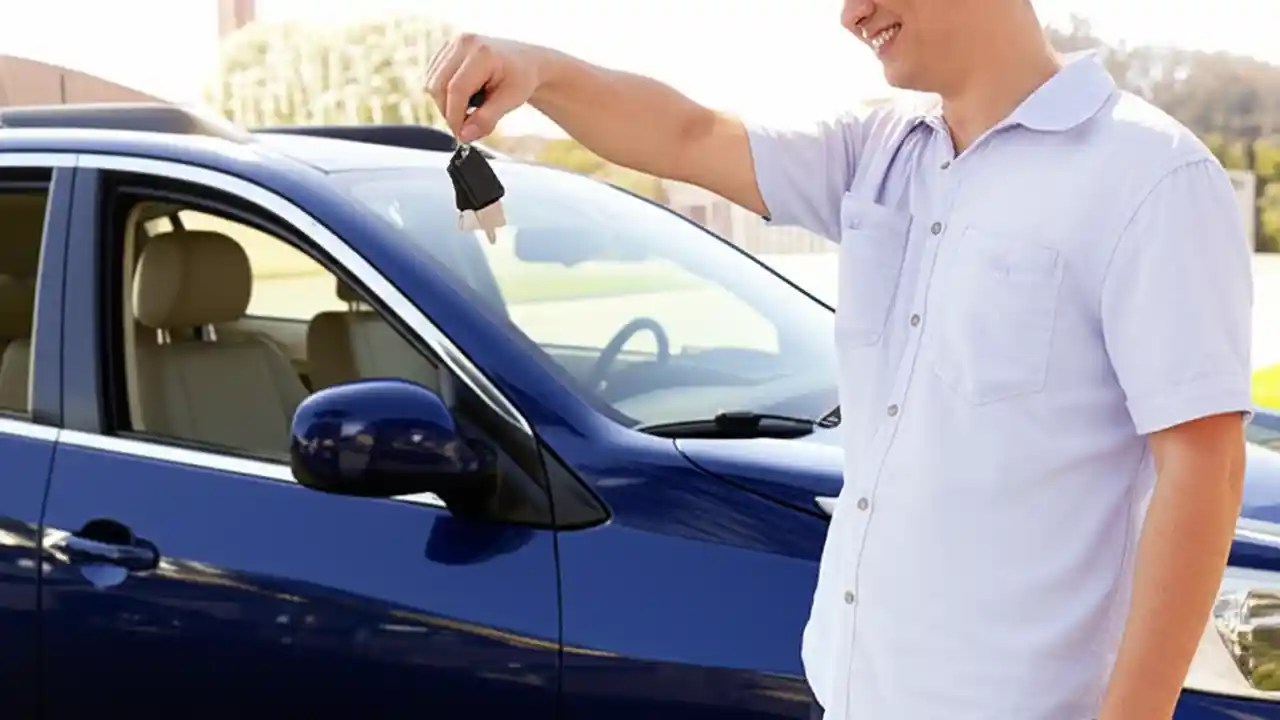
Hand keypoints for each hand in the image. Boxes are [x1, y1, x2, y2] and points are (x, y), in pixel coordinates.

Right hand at [426, 33, 542, 142]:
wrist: (526, 61)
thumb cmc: (522, 77)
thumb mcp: (511, 101)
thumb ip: (487, 119)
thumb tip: (464, 136)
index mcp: (482, 53)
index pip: (456, 89)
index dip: (455, 117)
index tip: (461, 135)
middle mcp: (463, 43)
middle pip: (438, 86)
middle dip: (448, 111)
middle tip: (466, 125)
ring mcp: (452, 43)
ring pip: (432, 82)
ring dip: (445, 103)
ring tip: (469, 109)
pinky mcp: (446, 49)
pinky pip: (433, 77)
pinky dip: (444, 93)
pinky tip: (464, 97)